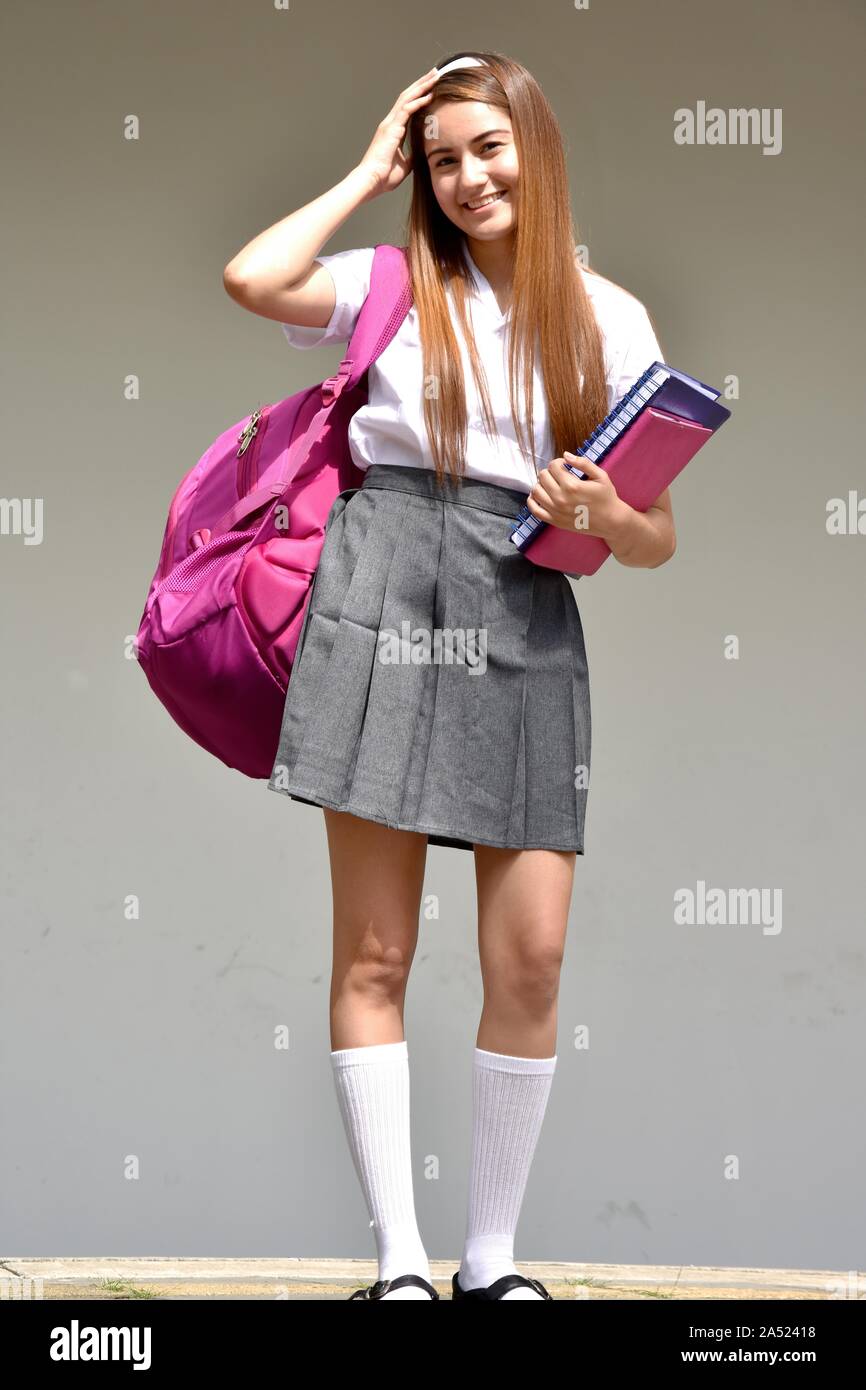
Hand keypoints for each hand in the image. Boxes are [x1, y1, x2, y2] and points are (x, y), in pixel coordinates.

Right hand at [354, 67, 440, 198]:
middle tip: (435, 73)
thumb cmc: (383, 177)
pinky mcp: (391, 128)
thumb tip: (421, 154)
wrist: (371, 181)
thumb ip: (412, 156)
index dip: (420, 95)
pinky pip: (407, 109)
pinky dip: (419, 101)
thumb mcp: (404, 166)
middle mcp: (390, 123)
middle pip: (408, 96)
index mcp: (393, 130)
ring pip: (408, 98)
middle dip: (422, 84)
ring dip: (422, 86)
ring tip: (435, 76)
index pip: (408, 106)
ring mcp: (390, 123)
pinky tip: (430, 94)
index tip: (432, 87)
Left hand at [525, 454, 628, 540]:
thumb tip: (565, 455)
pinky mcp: (554, 521)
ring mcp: (556, 511)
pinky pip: (535, 510)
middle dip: (549, 472)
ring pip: (536, 491)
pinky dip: (532, 500)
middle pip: (542, 476)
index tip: (564, 466)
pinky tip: (539, 495)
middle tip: (558, 475)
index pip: (553, 466)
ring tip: (550, 484)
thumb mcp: (600, 476)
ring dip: (541, 484)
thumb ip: (583, 463)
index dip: (558, 462)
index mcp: (572, 485)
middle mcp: (561, 498)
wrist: (610, 521)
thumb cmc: (606, 497)